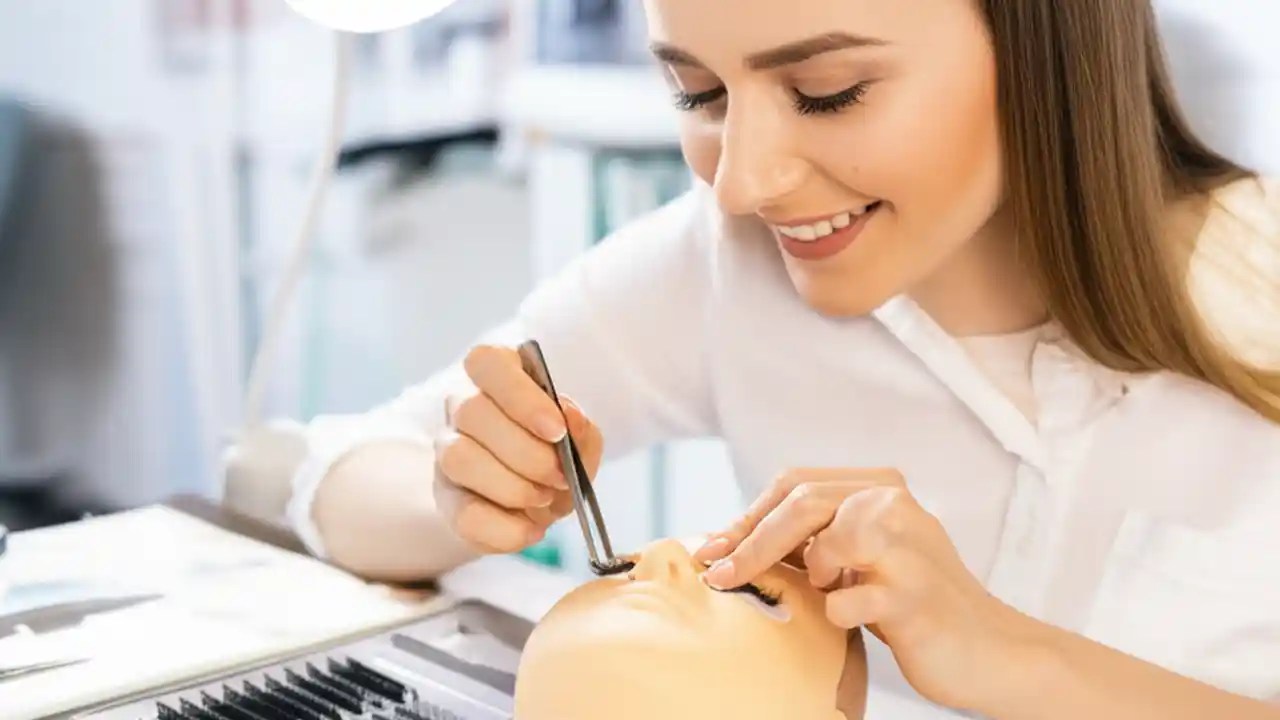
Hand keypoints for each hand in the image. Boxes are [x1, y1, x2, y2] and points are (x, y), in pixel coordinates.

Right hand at [433, 344, 603, 554]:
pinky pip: (464, 514)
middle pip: (472, 412)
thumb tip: (571, 419)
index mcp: (497, 376)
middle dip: (526, 453)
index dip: (520, 396)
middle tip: (560, 476)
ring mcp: (448, 452)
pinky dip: (506, 529)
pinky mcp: (446, 498)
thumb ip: (582, 431)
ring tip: (543, 498)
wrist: (538, 504)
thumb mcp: (582, 443)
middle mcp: (463, 407)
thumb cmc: (557, 458)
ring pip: (459, 458)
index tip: (556, 430)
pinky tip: (532, 528)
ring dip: (512, 487)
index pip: (486, 363)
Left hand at [696, 468, 1038, 712]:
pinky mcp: (916, 595)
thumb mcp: (855, 557)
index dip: (748, 516)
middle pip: (803, 505)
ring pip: (826, 542)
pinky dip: (836, 611)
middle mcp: (896, 504)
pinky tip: (844, 615)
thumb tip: (727, 540)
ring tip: (821, 590)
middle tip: (719, 576)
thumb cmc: (906, 602)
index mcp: (879, 485)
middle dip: (750, 542)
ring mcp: (910, 547)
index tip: (711, 549)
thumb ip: (808, 537)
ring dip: (808, 572)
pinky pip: (850, 600)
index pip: (795, 485)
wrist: (985, 649)